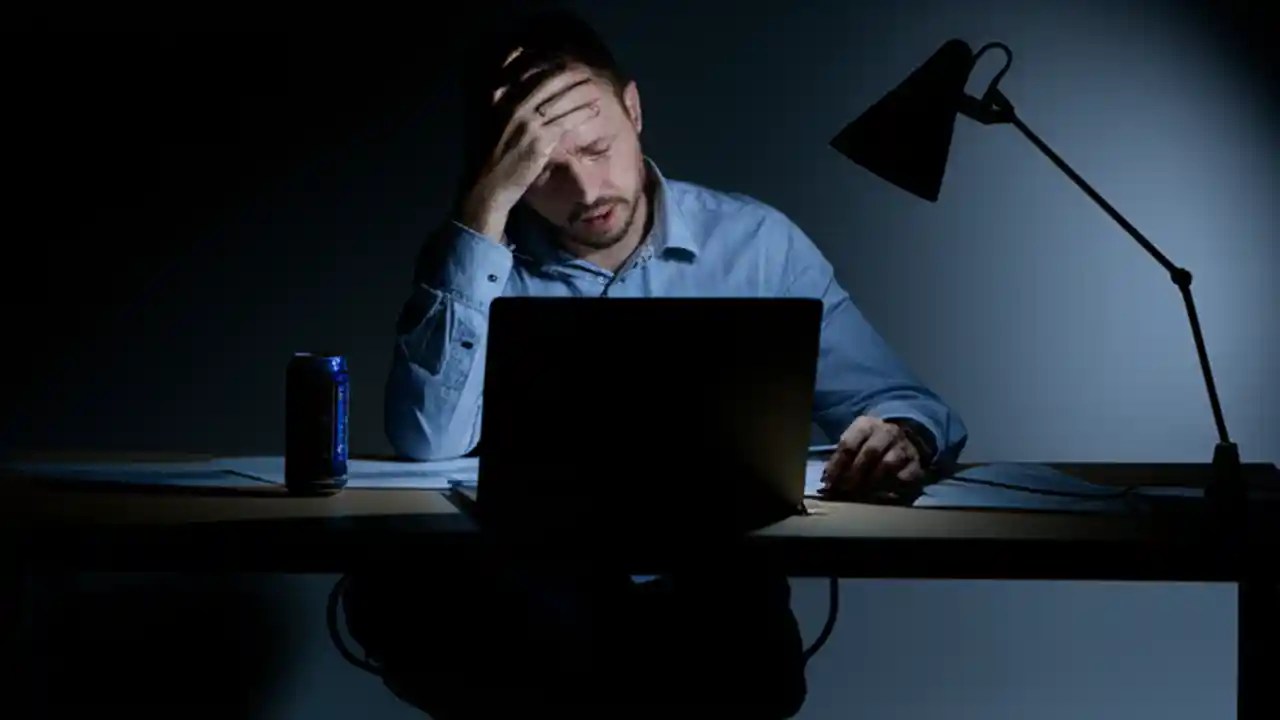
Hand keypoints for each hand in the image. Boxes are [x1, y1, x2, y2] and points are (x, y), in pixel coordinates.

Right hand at [460, 48, 603, 240]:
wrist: (492, 183)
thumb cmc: (498, 151)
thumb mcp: (495, 118)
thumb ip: (502, 95)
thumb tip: (513, 68)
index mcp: (502, 100)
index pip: (530, 72)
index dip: (553, 63)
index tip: (569, 58)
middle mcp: (514, 108)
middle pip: (549, 82)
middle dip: (570, 73)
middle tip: (588, 69)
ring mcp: (527, 124)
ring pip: (560, 100)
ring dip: (580, 92)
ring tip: (596, 86)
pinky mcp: (539, 141)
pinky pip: (566, 122)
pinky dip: (582, 113)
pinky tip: (595, 109)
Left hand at [820, 415, 926, 499]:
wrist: (904, 435)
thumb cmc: (869, 442)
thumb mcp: (854, 440)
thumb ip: (840, 457)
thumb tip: (827, 480)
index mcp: (866, 425)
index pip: (849, 444)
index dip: (837, 465)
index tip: (829, 481)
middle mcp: (887, 432)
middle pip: (870, 452)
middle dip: (855, 473)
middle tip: (845, 490)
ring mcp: (904, 446)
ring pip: (888, 464)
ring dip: (872, 481)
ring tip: (861, 493)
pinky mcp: (916, 463)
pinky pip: (905, 477)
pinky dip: (893, 488)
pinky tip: (881, 495)